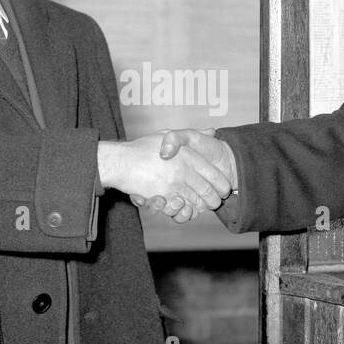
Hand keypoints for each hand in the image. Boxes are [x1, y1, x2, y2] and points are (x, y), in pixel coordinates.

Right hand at [98, 135, 232, 220]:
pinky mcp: (163, 197)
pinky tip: (185, 208)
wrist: (120, 161)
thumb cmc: (142, 148)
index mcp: (188, 155)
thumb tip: (213, 131)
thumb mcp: (168, 134)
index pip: (214, 174)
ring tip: (201, 207)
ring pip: (196, 203)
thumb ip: (192, 134)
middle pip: (208, 192)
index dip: (222, 184)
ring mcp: (174, 185)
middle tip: (215, 202)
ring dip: (200, 207)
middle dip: (214, 200)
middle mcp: (184, 170)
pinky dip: (184, 212)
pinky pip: (180, 209)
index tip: (223, 190)